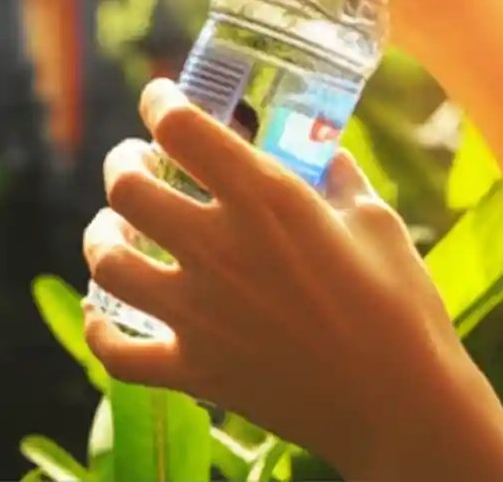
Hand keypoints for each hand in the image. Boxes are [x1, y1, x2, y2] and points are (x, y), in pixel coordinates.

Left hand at [83, 79, 502, 480]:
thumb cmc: (401, 308)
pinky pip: (117, 351)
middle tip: (135, 163)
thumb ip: (340, 177)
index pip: (182, 128)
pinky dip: (101, 328)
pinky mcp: (196, 370)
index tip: (159, 97)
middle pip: (127, 188)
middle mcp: (220, 249)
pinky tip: (105, 312)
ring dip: (101, 234)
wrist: (401, 406)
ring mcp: (200, 313)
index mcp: (267, 200)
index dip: (159, 101)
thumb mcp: (377, 221)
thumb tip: (325, 151)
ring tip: (113, 228)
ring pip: (107, 260)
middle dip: (122, 163)